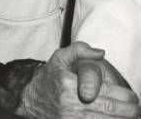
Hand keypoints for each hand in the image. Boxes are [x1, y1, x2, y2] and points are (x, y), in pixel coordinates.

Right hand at [18, 42, 139, 117]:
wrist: (31, 98)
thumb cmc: (49, 77)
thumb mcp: (59, 57)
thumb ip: (79, 49)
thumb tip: (101, 52)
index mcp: (69, 84)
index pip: (103, 92)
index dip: (122, 96)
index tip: (133, 96)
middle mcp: (70, 103)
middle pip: (107, 109)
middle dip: (127, 110)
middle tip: (137, 108)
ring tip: (132, 117)